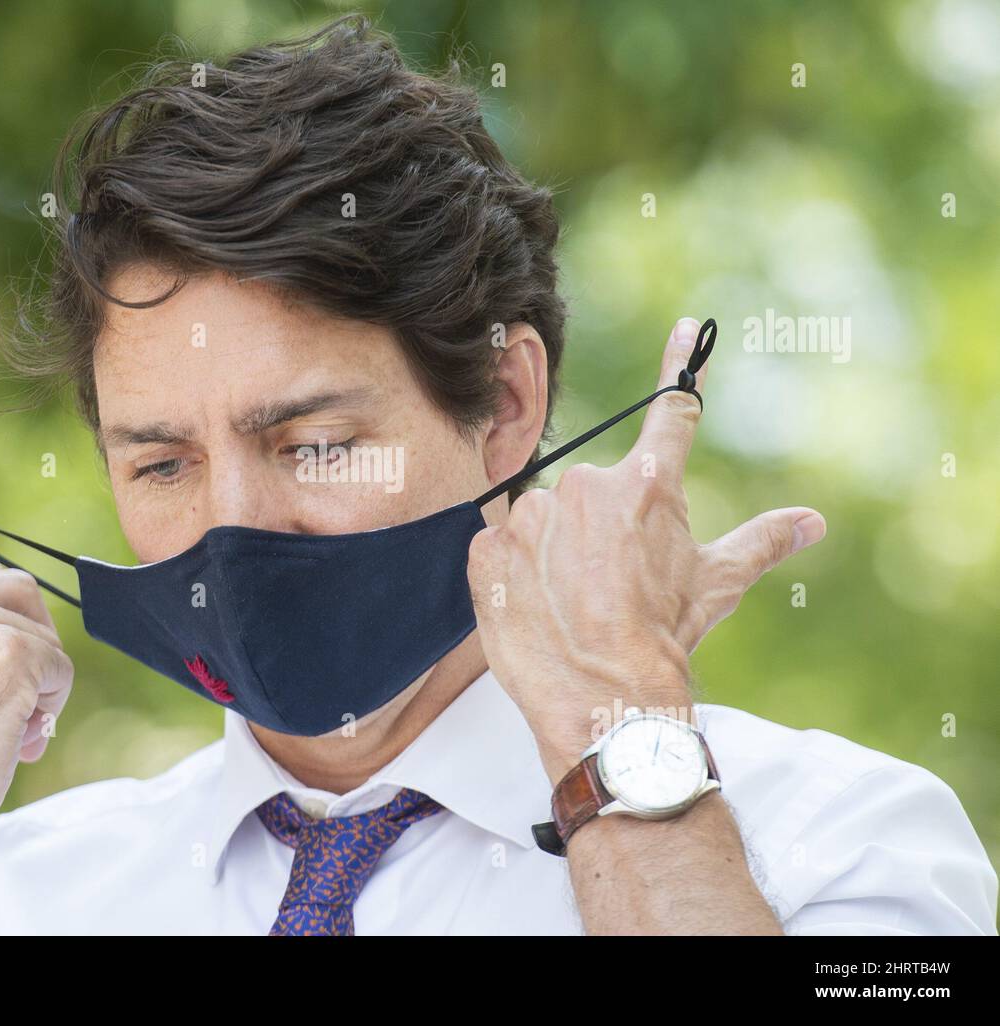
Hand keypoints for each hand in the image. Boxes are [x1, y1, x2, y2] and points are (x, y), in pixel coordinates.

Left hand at [467, 318, 824, 781]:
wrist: (605, 699)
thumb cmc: (665, 638)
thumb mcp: (717, 584)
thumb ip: (762, 541)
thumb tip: (812, 522)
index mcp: (646, 484)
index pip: (672, 413)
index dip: (682, 366)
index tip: (686, 327)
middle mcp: (584, 485)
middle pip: (592, 493)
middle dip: (600, 530)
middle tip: (610, 583)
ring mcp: (529, 516)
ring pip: (541, 519)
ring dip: (553, 550)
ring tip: (569, 601)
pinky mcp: (485, 550)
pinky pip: (497, 547)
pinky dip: (512, 571)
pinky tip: (534, 604)